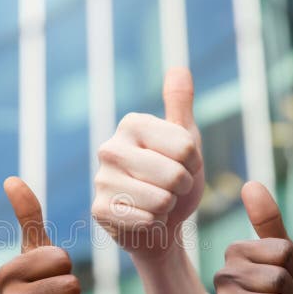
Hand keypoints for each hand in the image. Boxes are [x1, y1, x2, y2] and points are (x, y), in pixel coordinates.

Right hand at [92, 67, 202, 258]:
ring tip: (156, 204)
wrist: (158, 224)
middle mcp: (110, 147)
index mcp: (131, 124)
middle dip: (181, 188)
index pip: (185, 146)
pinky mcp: (99, 210)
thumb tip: (179, 69)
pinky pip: (146, 219)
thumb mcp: (184, 140)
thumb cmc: (173, 180)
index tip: (182, 166)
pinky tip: (143, 219)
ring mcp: (101, 179)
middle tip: (169, 189)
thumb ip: (180, 105)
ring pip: (161, 199)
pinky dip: (153, 224)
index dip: (193, 164)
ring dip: (167, 208)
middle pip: (174, 174)